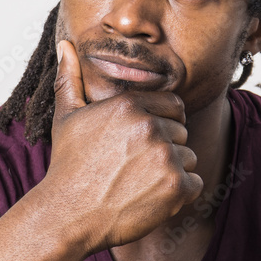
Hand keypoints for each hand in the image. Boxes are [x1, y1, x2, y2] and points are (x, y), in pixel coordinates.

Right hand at [41, 40, 203, 253]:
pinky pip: (195, 185)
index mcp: (129, 104)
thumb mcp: (66, 116)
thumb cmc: (67, 166)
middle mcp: (150, 125)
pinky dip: (179, 196)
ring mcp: (165, 156)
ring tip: (139, 183)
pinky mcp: (175, 186)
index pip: (174, 105)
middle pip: (181, 132)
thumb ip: (70, 77)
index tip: (143, 142)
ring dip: (172, 172)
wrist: (68, 215)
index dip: (162, 123)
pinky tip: (151, 198)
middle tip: (134, 167)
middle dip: (165, 149)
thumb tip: (65, 45)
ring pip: (189, 158)